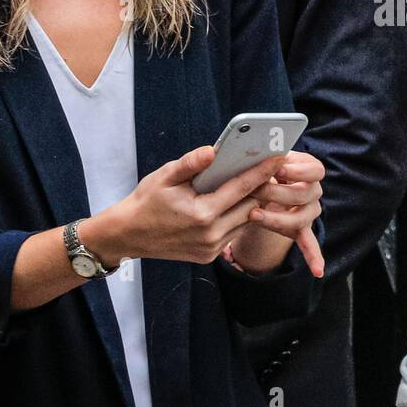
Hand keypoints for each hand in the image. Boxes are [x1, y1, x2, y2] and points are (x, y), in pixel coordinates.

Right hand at [84, 145, 286, 265]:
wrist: (128, 235)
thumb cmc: (146, 202)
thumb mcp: (165, 177)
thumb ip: (190, 163)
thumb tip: (213, 150)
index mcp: (202, 214)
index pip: (241, 189)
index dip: (262, 172)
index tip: (278, 158)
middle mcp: (211, 235)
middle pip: (250, 207)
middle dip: (262, 187)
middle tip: (272, 168)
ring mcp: (211, 248)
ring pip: (245, 221)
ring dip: (252, 203)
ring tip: (257, 183)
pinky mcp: (209, 256)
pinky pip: (234, 233)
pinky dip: (239, 217)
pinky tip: (238, 202)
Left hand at [234, 150, 324, 277]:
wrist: (258, 185)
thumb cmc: (258, 167)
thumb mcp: (261, 157)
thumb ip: (259, 155)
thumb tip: (248, 150)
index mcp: (308, 168)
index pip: (316, 170)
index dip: (298, 170)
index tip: (279, 168)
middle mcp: (313, 190)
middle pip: (305, 194)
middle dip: (278, 192)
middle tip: (255, 190)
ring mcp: (309, 211)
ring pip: (301, 218)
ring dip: (278, 218)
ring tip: (254, 216)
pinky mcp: (300, 229)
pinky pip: (309, 243)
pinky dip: (314, 256)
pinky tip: (317, 270)